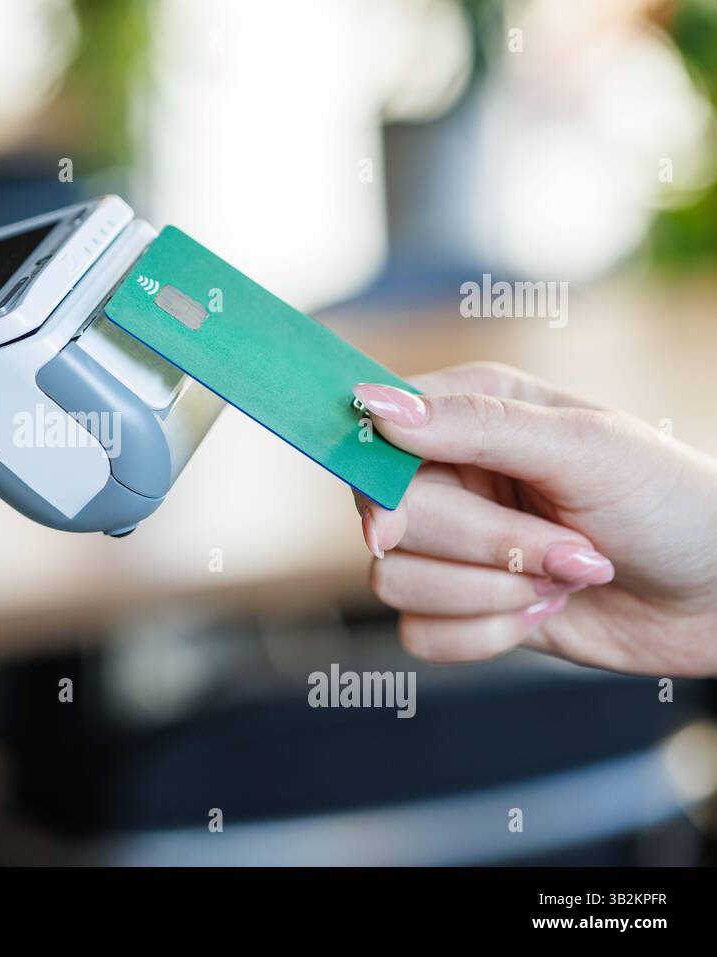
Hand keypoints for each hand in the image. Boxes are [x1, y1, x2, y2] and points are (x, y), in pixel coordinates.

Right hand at [352, 362, 716, 676]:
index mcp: (468, 412)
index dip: (377, 485)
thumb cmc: (670, 503)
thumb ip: (476, 424)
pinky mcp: (460, 606)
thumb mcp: (585, 448)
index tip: (394, 525)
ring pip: (394, 583)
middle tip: (565, 547)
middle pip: (389, 523)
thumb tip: (374, 406)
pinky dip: (485, 635)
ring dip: (489, 593)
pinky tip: (541, 612)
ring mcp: (450, 545)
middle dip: (483, 547)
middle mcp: (448, 474)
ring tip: (564, 578)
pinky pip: (420, 635)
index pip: (373, 439)